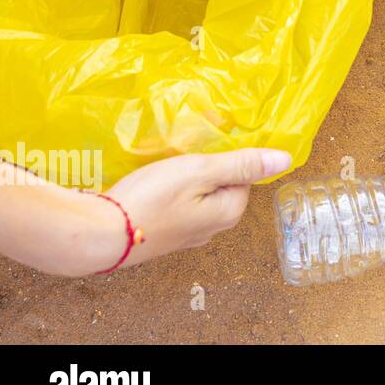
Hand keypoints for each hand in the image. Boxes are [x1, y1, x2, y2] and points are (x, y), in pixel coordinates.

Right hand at [86, 148, 291, 272]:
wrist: (98, 234)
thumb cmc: (151, 198)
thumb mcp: (200, 171)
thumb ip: (242, 164)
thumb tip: (286, 159)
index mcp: (230, 213)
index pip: (244, 176)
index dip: (225, 158)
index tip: (204, 148)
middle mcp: (213, 229)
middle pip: (222, 186)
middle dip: (206, 169)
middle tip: (182, 156)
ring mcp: (186, 236)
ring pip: (197, 196)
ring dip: (184, 180)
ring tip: (164, 168)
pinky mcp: (162, 235)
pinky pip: (176, 206)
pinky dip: (167, 193)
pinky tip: (150, 185)